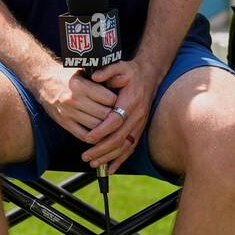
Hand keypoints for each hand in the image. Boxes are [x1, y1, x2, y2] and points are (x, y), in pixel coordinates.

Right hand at [34, 64, 117, 141]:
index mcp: (80, 86)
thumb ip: (99, 78)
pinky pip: (84, 135)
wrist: (43, 80)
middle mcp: (74, 100)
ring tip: (111, 123)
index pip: (109, 99)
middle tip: (119, 115)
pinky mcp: (63, 122)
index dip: (117, 101)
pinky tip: (100, 132)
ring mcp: (68, 113)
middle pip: (104, 114)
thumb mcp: (82, 72)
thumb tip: (121, 83)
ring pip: (96, 127)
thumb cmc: (67, 76)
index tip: (120, 101)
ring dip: (106, 127)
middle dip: (114, 116)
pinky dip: (94, 137)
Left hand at [80, 59, 157, 174]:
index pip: (116, 120)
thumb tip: (96, 76)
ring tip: (93, 164)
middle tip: (85, 156)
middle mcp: (137, 116)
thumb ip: (107, 70)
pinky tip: (110, 168)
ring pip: (125, 146)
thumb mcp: (119, 66)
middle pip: (119, 138)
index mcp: (130, 102)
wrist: (149, 75)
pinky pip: (131, 147)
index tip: (88, 138)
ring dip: (109, 157)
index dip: (102, 130)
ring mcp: (140, 124)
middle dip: (102, 149)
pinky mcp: (139, 129)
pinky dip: (120, 159)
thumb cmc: (130, 72)